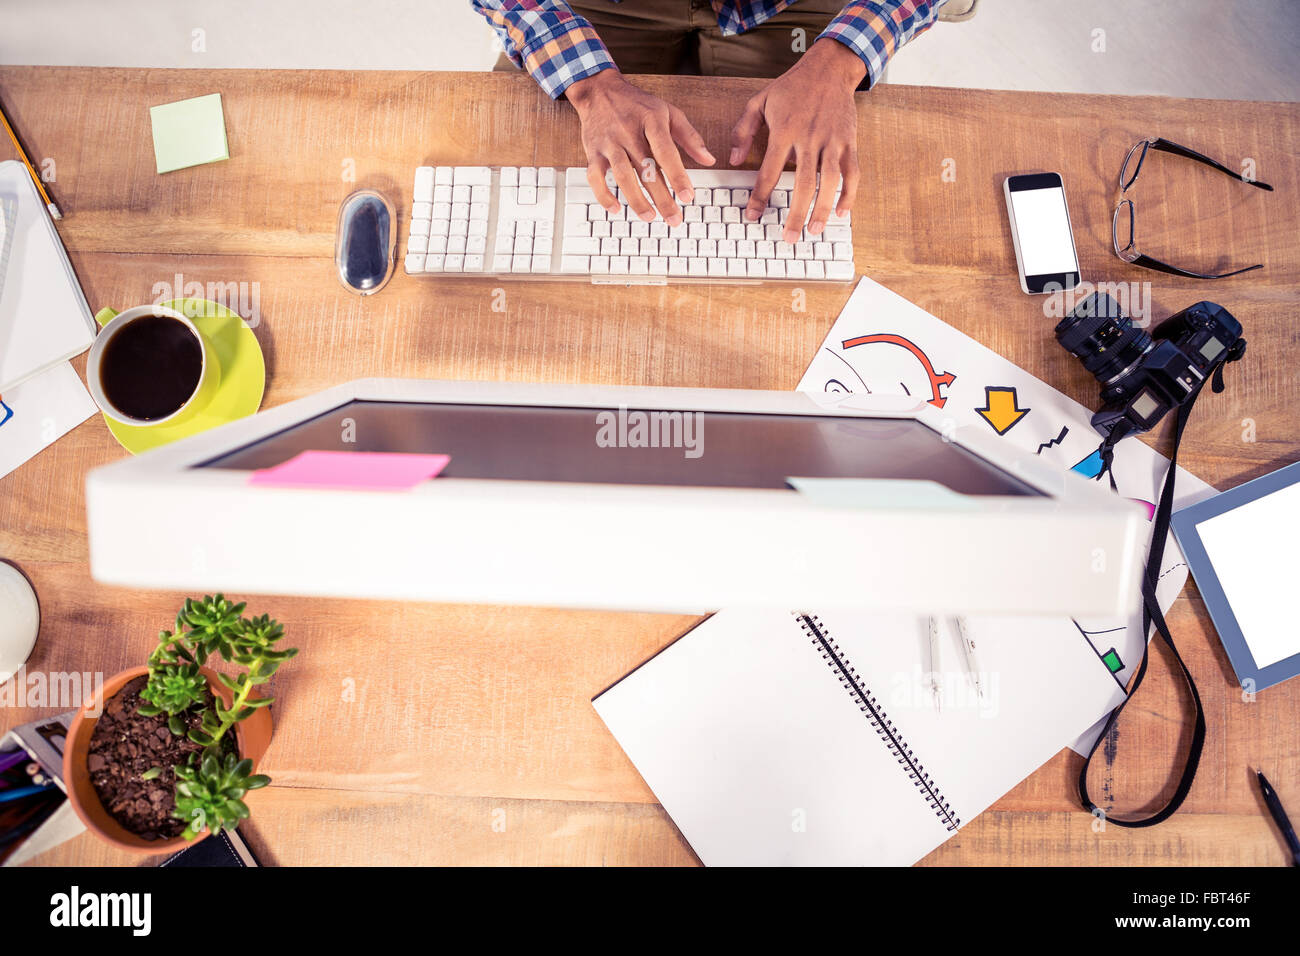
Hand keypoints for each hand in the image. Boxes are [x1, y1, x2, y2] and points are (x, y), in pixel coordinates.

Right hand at [567, 69, 715, 225]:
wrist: (599, 91)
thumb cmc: (638, 105)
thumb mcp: (668, 112)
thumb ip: (690, 137)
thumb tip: (709, 160)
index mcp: (651, 120)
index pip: (666, 151)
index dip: (677, 175)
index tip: (687, 196)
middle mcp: (628, 131)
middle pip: (646, 169)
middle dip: (661, 198)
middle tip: (674, 219)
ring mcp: (609, 143)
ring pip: (622, 176)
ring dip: (636, 200)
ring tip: (650, 217)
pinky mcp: (593, 152)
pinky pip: (595, 177)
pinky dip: (604, 195)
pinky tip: (616, 209)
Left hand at [729, 39, 863, 242]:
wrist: (829, 68)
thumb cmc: (792, 87)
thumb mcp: (760, 101)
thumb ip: (743, 130)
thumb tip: (734, 159)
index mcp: (785, 130)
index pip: (770, 171)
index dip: (760, 196)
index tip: (753, 215)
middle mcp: (810, 138)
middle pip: (803, 183)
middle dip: (796, 213)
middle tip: (789, 237)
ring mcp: (832, 141)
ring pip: (830, 181)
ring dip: (823, 208)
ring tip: (814, 230)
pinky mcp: (849, 141)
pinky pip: (852, 172)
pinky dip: (849, 194)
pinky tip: (842, 212)